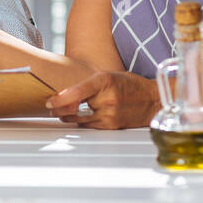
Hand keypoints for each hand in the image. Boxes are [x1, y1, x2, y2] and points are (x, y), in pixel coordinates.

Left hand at [45, 70, 159, 128]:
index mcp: (105, 80)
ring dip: (70, 117)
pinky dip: (83, 122)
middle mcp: (108, 98)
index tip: (49, 103)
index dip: (60, 99)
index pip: (77, 92)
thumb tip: (63, 96)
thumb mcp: (109, 77)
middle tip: (53, 109)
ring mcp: (111, 114)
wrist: (153, 100)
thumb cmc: (129, 86)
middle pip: (75, 108)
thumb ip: (88, 86)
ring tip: (64, 113)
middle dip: (61, 109)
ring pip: (80, 120)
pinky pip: (90, 126)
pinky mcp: (112, 125)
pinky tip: (83, 117)